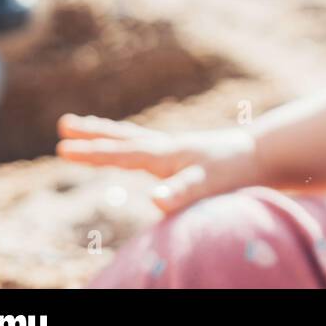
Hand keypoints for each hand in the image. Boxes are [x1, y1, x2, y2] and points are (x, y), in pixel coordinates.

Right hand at [56, 113, 261, 214]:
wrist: (264, 155)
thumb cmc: (237, 171)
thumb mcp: (209, 184)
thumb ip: (182, 191)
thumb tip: (153, 200)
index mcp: (166, 154)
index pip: (121, 152)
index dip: (91, 152)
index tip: (61, 148)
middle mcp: (166, 147)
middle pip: (123, 137)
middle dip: (93, 134)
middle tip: (63, 124)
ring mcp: (175, 150)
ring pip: (133, 139)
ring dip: (108, 134)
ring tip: (85, 126)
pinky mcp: (184, 156)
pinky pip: (147, 148)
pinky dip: (129, 143)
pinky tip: (130, 149)